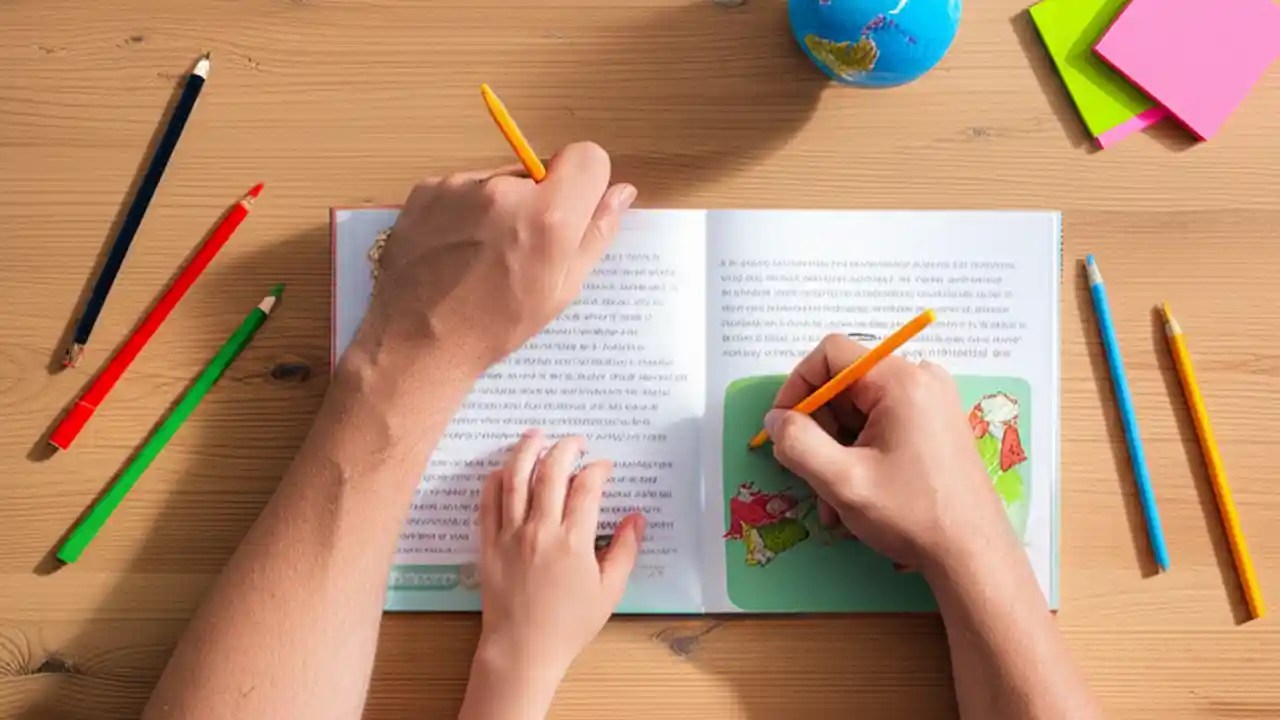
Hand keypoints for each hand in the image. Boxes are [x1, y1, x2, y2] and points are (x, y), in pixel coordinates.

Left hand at [364, 142, 635, 372]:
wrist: (418, 341)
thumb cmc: (497, 324)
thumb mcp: (562, 289)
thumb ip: (596, 233)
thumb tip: (621, 192)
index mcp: (548, 216)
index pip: (588, 155)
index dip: (586, 181)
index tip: (572, 209)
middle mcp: (504, 189)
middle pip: (540, 170)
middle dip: (538, 199)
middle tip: (520, 248)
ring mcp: (460, 185)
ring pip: (498, 180)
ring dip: (499, 206)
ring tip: (481, 254)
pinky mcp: (426, 189)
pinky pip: (462, 188)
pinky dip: (464, 210)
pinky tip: (454, 249)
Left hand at [461, 431, 643, 719]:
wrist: (522, 650)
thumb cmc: (569, 625)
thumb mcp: (609, 591)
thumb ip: (625, 550)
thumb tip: (637, 517)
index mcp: (573, 542)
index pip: (587, 487)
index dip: (597, 469)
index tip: (603, 465)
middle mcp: (540, 531)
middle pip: (551, 472)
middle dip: (566, 448)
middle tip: (575, 441)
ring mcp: (510, 536)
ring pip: (515, 479)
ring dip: (526, 451)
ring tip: (536, 434)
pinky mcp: (488, 545)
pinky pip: (488, 503)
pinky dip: (495, 480)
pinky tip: (504, 468)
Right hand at [763, 334, 1016, 578]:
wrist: (973, 554)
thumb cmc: (911, 514)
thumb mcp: (842, 480)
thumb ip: (797, 443)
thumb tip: (775, 420)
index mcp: (901, 380)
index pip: (831, 354)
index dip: (797, 386)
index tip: (782, 427)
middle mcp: (921, 379)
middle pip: (845, 384)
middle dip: (819, 430)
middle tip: (807, 474)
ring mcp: (932, 401)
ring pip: (860, 410)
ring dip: (837, 451)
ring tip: (832, 500)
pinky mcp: (937, 424)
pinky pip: (883, 424)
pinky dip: (861, 453)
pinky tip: (857, 494)